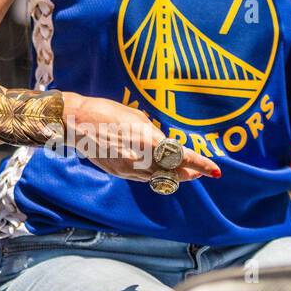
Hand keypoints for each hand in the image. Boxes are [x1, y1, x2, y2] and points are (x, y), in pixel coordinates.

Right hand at [60, 92, 221, 182]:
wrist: (75, 122)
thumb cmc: (104, 111)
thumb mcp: (135, 117)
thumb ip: (152, 133)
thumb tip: (162, 143)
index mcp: (148, 140)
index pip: (183, 157)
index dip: (201, 165)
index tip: (215, 171)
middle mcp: (141, 159)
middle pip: (174, 174)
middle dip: (189, 173)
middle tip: (199, 172)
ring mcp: (129, 169)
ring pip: (159, 179)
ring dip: (172, 176)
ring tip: (181, 172)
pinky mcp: (119, 173)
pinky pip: (142, 178)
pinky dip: (153, 175)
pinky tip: (155, 169)